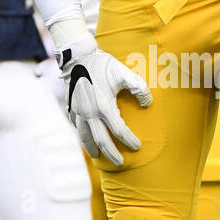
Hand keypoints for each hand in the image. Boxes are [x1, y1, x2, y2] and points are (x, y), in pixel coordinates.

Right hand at [57, 32, 151, 165]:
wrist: (77, 57)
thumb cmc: (103, 64)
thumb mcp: (124, 73)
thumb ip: (140, 88)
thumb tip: (148, 104)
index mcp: (104, 106)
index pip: (119, 130)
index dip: (130, 140)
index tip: (138, 146)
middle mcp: (89, 113)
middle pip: (102, 141)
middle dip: (112, 154)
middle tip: (121, 162)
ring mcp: (78, 112)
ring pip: (85, 137)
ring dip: (93, 149)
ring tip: (99, 157)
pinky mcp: (71, 108)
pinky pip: (76, 128)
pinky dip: (82, 137)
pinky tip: (87, 140)